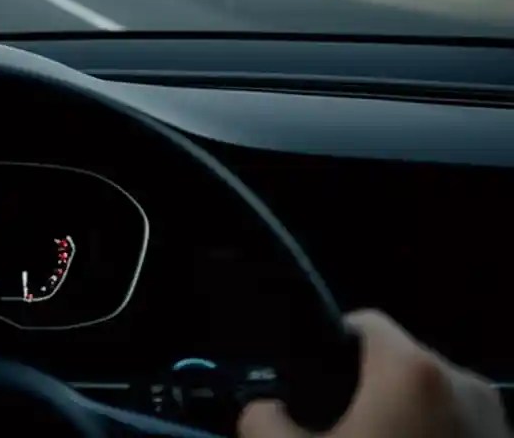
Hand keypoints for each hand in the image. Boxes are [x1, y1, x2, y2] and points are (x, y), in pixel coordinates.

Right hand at [239, 310, 508, 436]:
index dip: (329, 344)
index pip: (363, 323)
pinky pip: (455, 428)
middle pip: (396, 363)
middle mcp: (463, 382)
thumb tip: (261, 410)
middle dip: (364, 391)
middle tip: (337, 431)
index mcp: (411, 370)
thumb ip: (262, 422)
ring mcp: (495, 420)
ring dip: (400, 420)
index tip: (311, 381)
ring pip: (429, 400)